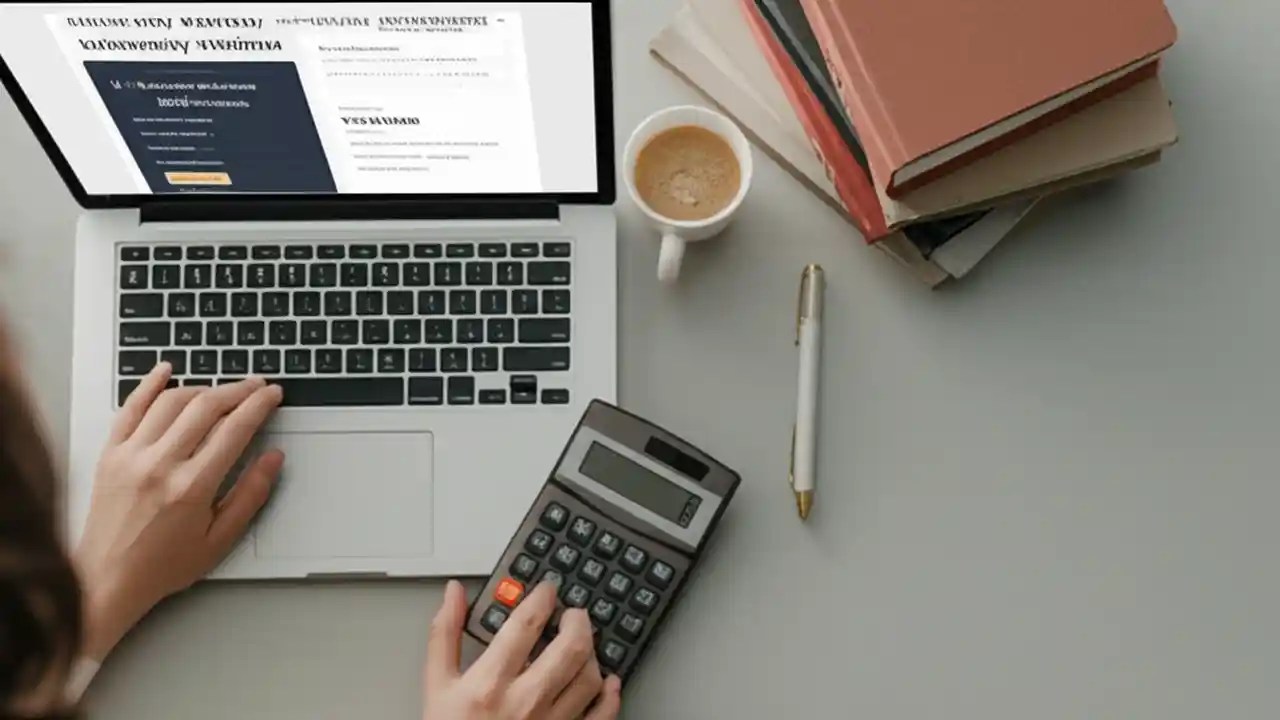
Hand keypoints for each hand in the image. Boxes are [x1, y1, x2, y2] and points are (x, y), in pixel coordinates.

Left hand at [74, 363, 283, 660]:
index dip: (260, 405)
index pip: (235, 429)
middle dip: (238, 390)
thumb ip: (251, 495)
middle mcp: (160, 465)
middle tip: (256, 385)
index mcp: (192, 487)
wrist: (106, 581)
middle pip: (206, 407)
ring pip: (172, 401)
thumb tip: (273, 458)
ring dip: (202, 388)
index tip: (273, 394)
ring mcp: (131, 456)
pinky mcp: (110, 454)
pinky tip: (166, 371)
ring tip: (221, 390)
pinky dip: (149, 384)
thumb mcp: (220, 540)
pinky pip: (130, 407)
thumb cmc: (163, 566)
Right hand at [425, 581, 621, 719]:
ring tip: (582, 644)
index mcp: (490, 682)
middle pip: (569, 647)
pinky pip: (601, 715)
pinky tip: (607, 682)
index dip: (542, 598)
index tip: (547, 590)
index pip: (525, 625)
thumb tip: (455, 593)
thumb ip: (445, 635)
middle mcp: (525, 701)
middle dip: (577, 621)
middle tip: (574, 613)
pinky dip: (610, 695)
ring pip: (589, 677)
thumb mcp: (437, 685)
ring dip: (591, 653)